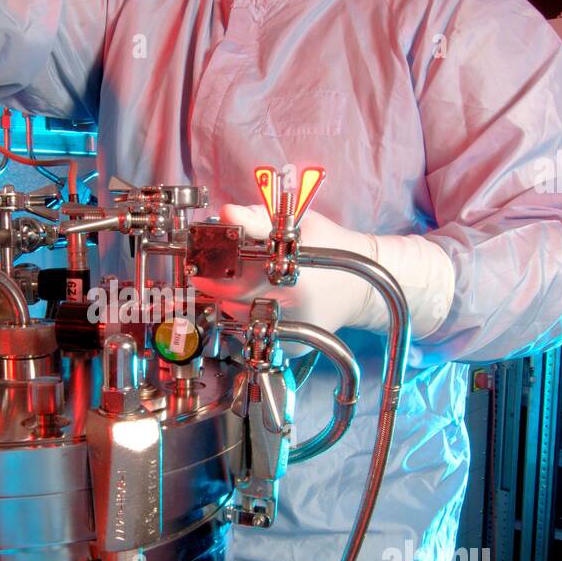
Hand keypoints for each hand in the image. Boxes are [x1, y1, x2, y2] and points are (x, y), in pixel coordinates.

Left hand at [191, 203, 374, 333]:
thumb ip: (258, 218)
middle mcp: (292, 310)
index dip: (213, 269)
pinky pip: (254, 330)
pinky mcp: (289, 347)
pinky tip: (261, 299)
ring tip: (246, 279)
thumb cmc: (331, 248)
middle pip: (232, 300)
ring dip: (233, 298)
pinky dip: (249, 314)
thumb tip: (226, 213)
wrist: (362, 285)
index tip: (199, 261)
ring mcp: (291, 332)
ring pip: (239, 317)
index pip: (238, 277)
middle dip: (218, 283)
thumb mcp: (298, 225)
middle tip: (210, 269)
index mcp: (295, 276)